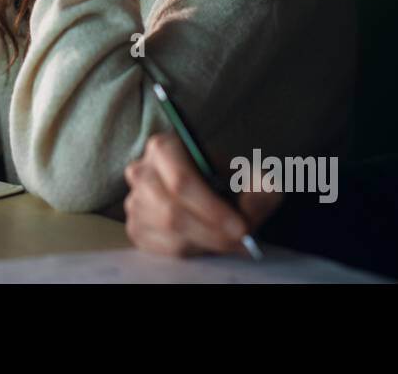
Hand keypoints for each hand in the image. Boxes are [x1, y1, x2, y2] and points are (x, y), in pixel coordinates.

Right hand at [124, 133, 283, 256]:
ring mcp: (135, 201)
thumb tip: (252, 203)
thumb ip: (262, 187)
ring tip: (230, 240)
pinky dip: (192, 250)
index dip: (212, 209)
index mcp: (164, 147)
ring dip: (205, 242)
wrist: (215, 194)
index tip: (241, 227)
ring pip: (169, 233)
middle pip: (171, 211)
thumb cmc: (229, 181)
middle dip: (211, 232)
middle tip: (240, 240)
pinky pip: (162, 248)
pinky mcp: (136, 227)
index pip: (181, 181)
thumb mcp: (254, 177)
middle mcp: (142, 172)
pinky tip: (208, 241)